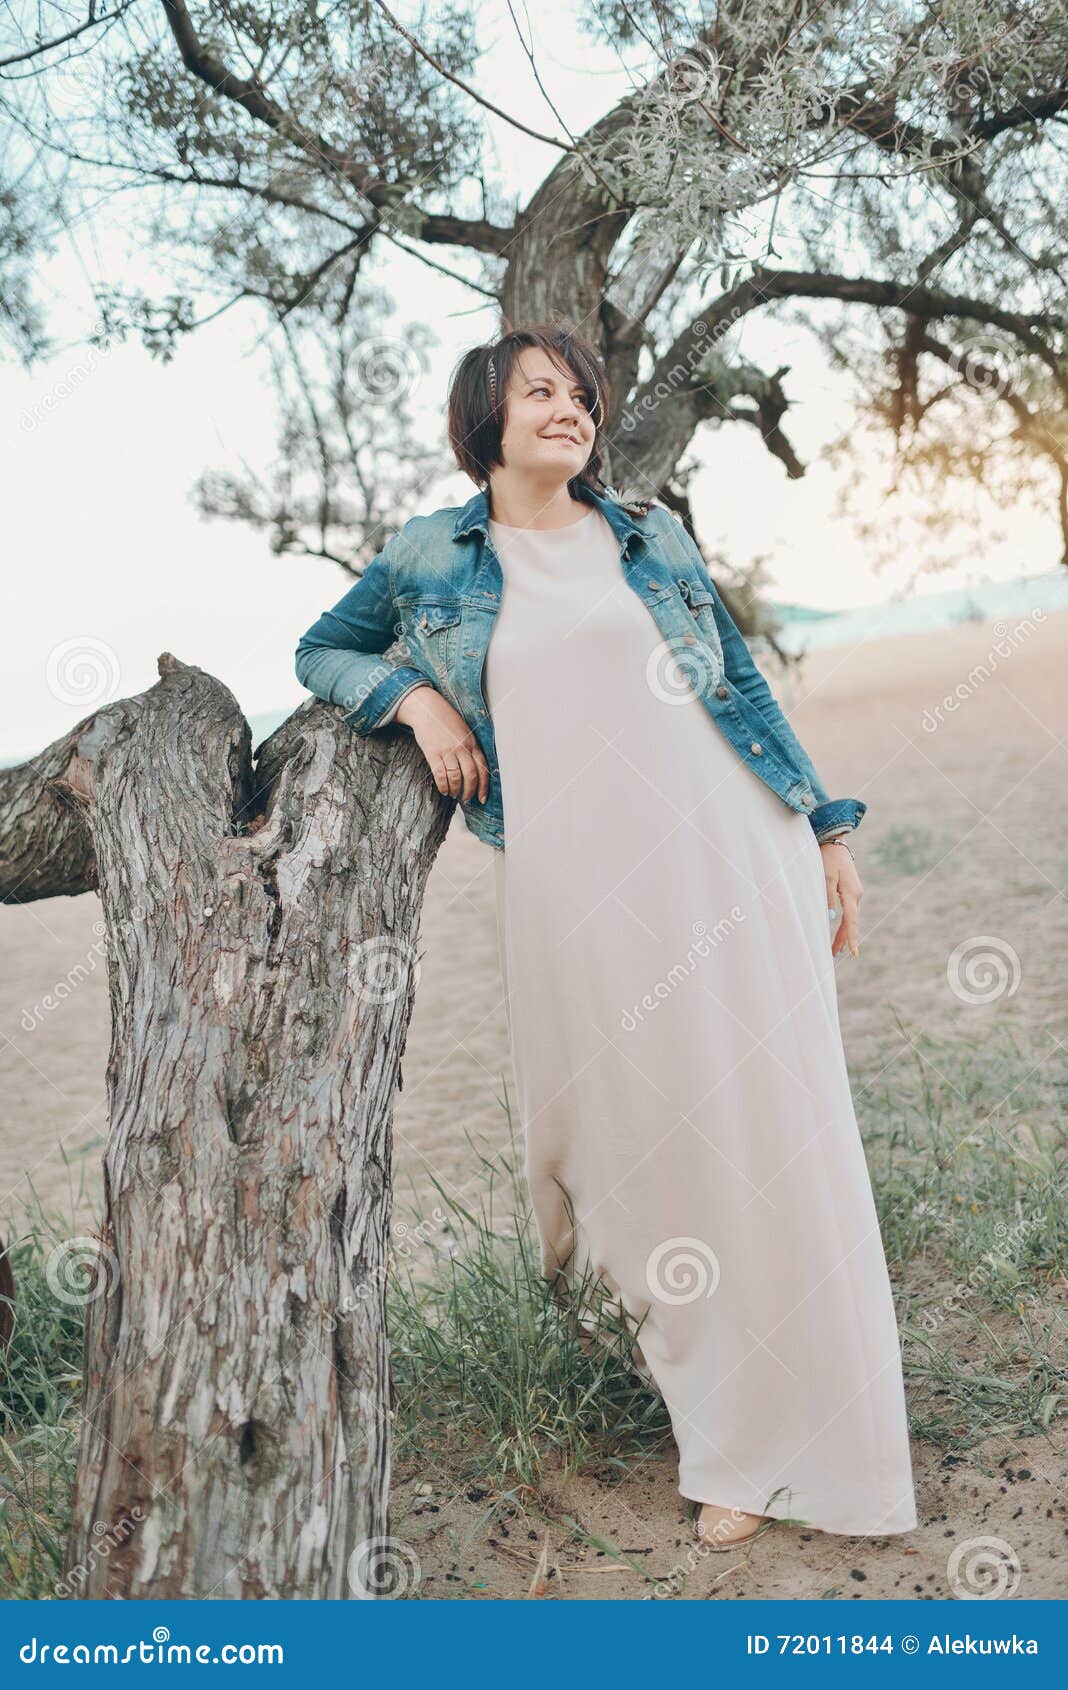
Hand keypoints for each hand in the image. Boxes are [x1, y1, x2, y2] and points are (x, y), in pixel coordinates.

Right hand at [394, 685, 490, 803]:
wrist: (427, 709)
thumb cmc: (446, 721)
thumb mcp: (464, 732)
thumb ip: (470, 748)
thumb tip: (475, 768)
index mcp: (472, 743)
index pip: (482, 769)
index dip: (484, 786)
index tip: (483, 797)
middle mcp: (462, 748)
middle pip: (470, 776)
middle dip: (470, 791)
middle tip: (467, 799)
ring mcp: (447, 751)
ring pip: (455, 777)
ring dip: (455, 790)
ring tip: (454, 794)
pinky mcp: (433, 753)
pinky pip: (440, 775)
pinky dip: (443, 786)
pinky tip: (443, 790)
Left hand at [821, 838, 862, 958]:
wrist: (835, 843)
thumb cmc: (828, 859)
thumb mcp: (825, 877)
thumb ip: (828, 898)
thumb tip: (832, 917)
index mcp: (851, 893)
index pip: (852, 921)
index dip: (852, 937)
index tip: (853, 952)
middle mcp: (856, 895)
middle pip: (851, 922)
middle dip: (844, 939)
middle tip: (834, 955)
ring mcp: (855, 892)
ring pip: (851, 918)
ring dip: (844, 933)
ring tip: (837, 949)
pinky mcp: (850, 890)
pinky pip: (849, 911)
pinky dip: (845, 923)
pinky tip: (841, 930)